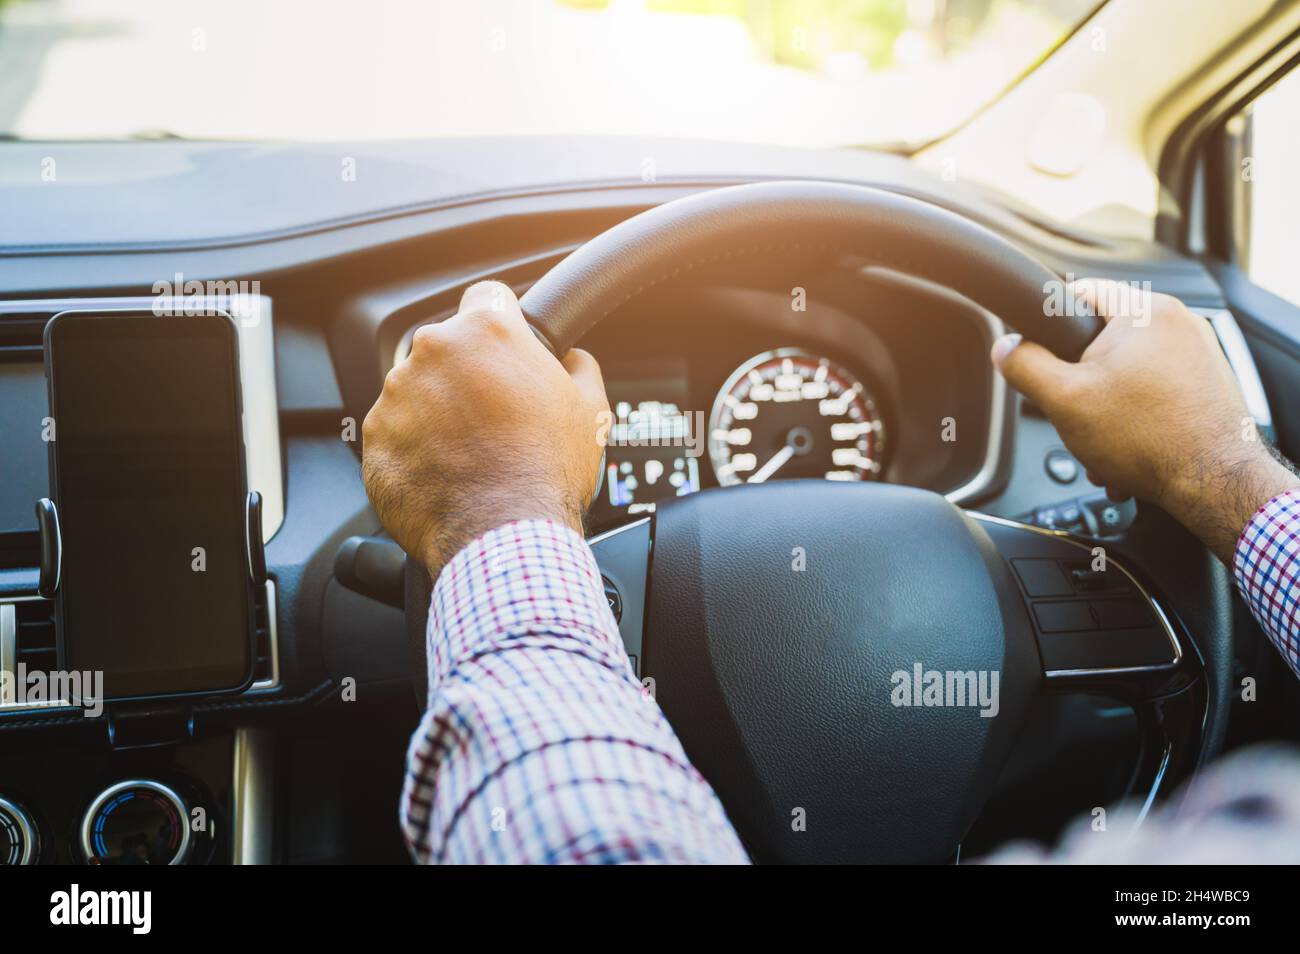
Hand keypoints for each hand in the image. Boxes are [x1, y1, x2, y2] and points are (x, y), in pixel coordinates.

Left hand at [362, 281, 608, 578]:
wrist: (503, 534)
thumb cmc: (546, 471)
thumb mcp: (591, 410)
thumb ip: (579, 369)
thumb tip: (574, 361)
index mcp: (487, 333)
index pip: (487, 297)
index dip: (502, 323)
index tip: (505, 348)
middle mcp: (433, 352)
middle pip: (449, 348)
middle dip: (468, 374)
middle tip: (495, 416)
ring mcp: (397, 394)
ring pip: (417, 389)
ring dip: (438, 411)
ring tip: (470, 452)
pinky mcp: (375, 437)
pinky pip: (395, 432)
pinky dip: (414, 447)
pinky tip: (446, 471)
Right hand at [992, 280, 1297, 561]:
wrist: (1214, 483)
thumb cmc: (1152, 440)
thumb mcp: (1064, 401)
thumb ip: (1025, 366)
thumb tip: (1005, 349)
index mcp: (1144, 311)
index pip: (1078, 293)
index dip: (1048, 325)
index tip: (1040, 354)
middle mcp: (1178, 323)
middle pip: (1100, 343)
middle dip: (1081, 387)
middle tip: (1077, 416)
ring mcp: (1197, 353)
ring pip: (1126, 373)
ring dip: (1105, 412)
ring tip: (1105, 445)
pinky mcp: (1206, 382)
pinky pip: (1153, 392)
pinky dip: (1135, 420)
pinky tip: (1127, 452)